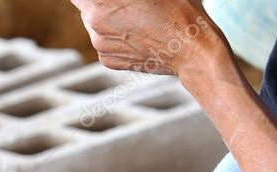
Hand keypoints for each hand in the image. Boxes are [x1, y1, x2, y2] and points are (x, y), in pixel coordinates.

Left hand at [68, 0, 221, 74]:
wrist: (191, 50)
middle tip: (126, 4)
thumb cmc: (179, 10)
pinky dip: (114, 36)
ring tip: (135, 16)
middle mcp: (94, 25)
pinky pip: (104, 42)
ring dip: (107, 17)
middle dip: (100, 1)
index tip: (115, 0)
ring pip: (93, 24)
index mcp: (101, 4)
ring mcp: (99, 45)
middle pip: (85, 4)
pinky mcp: (107, 61)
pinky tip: (137, 33)